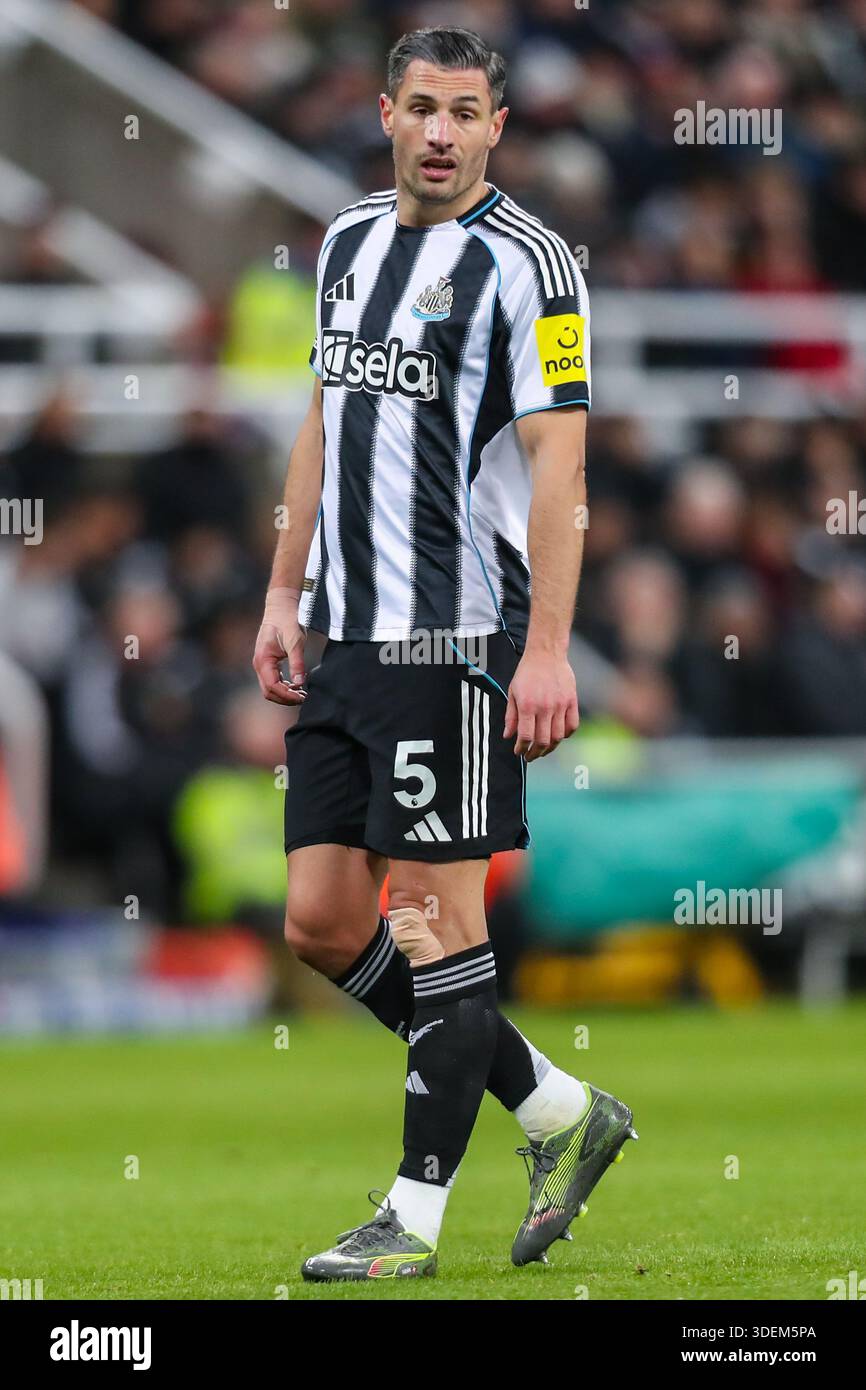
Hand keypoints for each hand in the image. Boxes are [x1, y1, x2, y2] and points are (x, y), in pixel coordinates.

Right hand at [252, 587, 307, 705]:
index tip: (302, 697)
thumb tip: (300, 682)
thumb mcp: (295, 641)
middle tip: (303, 698)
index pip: (272, 686)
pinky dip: (284, 687)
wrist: (280, 608)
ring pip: (270, 688)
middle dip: (285, 698)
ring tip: (302, 694)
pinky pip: (273, 680)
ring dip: (284, 694)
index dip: (286, 695)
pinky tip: (296, 685)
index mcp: (263, 659)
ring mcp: (262, 664)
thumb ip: (297, 663)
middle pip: (268, 691)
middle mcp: (259, 664)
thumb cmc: (287, 621)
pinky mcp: (268, 662)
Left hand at [503, 648, 578, 760]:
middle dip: (535, 753)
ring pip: (558, 737)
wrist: (546, 653)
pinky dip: (565, 735)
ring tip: (543, 750)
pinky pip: (572, 726)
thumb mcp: (512, 692)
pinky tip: (558, 736)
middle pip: (543, 741)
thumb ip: (511, 716)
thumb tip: (508, 736)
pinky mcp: (572, 701)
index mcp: (528, 705)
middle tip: (530, 756)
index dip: (521, 748)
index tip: (518, 752)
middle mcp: (545, 707)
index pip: (526, 736)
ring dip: (550, 748)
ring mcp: (561, 705)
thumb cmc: (527, 672)